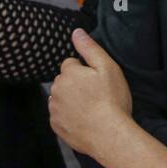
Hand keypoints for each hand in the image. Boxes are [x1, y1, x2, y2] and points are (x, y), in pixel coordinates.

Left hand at [48, 28, 132, 154]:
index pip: (70, 63)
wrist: (109, 135)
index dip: (85, 70)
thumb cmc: (112, 100)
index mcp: (68, 73)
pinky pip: (60, 115)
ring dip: (71, 99)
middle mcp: (56, 89)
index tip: (97, 81)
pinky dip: (68, 115)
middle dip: (76, 84)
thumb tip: (76, 32)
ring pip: (61, 97)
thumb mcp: (107, 68)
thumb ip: (89, 48)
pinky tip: (84, 119)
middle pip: (64, 80)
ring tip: (91, 108)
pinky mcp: (55, 126)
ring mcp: (54, 109)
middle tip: (96, 94)